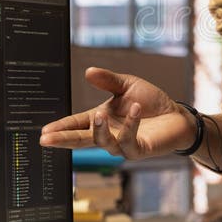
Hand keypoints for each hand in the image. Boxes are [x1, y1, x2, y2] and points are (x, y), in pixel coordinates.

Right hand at [40, 67, 194, 158]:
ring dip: (100, 130)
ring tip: (99, 115)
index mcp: (102, 119)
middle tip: (46, 139)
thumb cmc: (151, 102)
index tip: (44, 131)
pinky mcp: (139, 149)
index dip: (60, 128)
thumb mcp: (128, 85)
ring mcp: (123, 145)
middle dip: (64, 139)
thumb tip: (89, 71)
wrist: (177, 115)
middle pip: (82, 140)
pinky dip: (132, 124)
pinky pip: (130, 141)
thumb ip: (108, 80)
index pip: (76, 124)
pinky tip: (137, 109)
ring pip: (105, 143)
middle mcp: (109, 134)